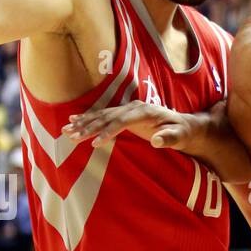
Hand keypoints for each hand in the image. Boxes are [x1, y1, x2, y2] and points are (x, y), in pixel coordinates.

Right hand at [62, 102, 198, 152]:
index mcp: (145, 111)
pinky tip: (74, 120)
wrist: (185, 125)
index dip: (108, 131)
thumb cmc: (183, 132)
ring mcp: (128, 109)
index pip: (122, 121)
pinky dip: (88, 118)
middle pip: (107, 116)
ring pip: (102, 115)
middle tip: (71, 136)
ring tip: (66, 129)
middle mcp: (133, 107)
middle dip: (88, 127)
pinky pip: (103, 116)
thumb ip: (170, 138)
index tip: (95, 143)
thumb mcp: (181, 136)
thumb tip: (158, 141)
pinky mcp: (124, 113)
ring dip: (83, 123)